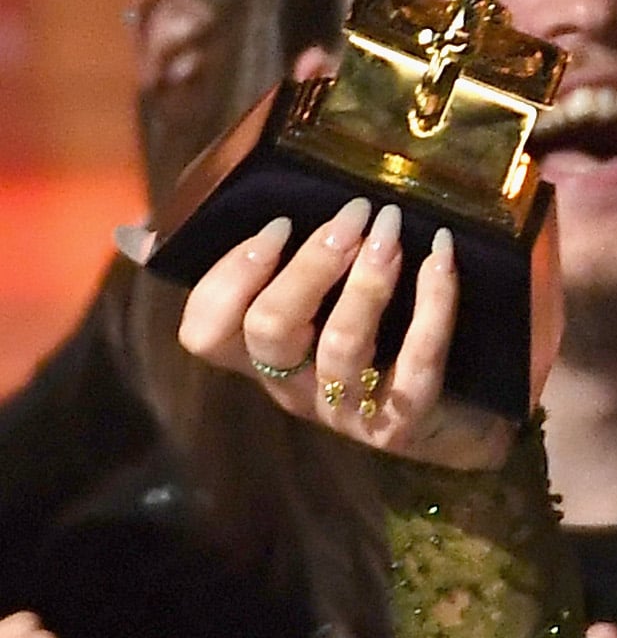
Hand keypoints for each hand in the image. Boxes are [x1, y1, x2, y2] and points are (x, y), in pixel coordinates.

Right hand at [175, 195, 514, 471]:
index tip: (276, 224)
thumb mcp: (311, 311)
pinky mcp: (407, 422)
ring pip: (342, 344)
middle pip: (270, 332)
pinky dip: (432, 305)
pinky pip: (417, 363)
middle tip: (353, 212)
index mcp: (264, 362)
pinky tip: (439, 257)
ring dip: (368, 277)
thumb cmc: (379, 349)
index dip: (230, 277)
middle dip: (308, 263)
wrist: (461, 425)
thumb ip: (248, 269)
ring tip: (391, 227)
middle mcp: (297, 391)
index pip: (206, 333)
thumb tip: (134, 235)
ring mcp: (350, 412)